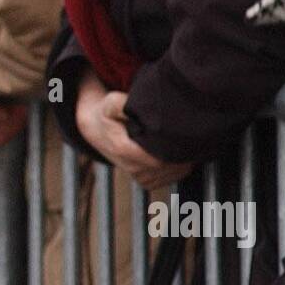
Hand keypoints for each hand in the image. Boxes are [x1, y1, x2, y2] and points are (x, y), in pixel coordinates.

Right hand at [74, 70, 191, 189]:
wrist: (97, 131)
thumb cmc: (107, 115)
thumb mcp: (110, 103)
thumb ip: (121, 104)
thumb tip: (136, 106)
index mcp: (125, 150)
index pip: (160, 158)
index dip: (175, 146)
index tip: (182, 132)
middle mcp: (133, 168)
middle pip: (170, 166)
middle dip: (181, 151)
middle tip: (188, 133)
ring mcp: (141, 177)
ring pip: (174, 173)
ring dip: (182, 159)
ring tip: (181, 140)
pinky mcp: (147, 181)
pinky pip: (172, 177)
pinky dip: (179, 166)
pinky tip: (176, 151)